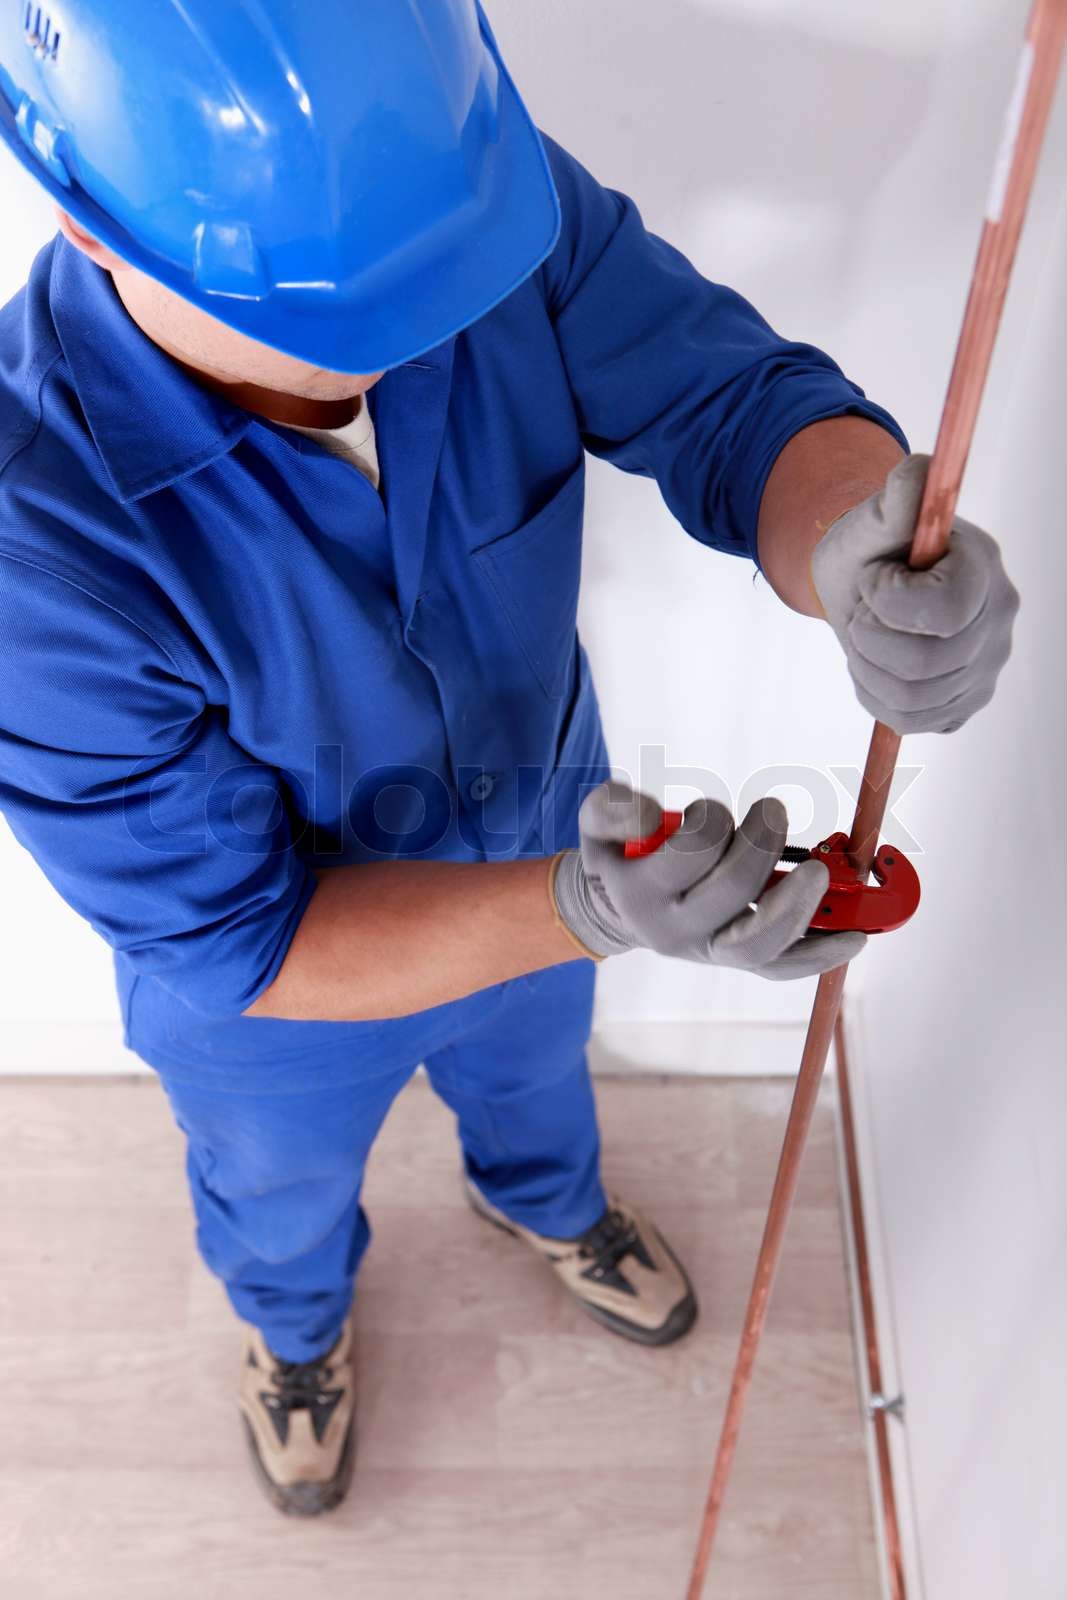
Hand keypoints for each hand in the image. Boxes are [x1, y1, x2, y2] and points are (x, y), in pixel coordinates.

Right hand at [552, 781, 865, 977]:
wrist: (619, 909)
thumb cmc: (624, 854)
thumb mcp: (598, 823)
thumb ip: (612, 808)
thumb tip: (652, 817)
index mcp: (641, 894)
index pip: (690, 854)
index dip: (711, 822)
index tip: (709, 810)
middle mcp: (676, 931)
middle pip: (732, 891)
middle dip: (761, 843)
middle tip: (772, 811)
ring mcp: (711, 951)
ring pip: (761, 941)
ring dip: (798, 902)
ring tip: (821, 869)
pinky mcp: (739, 961)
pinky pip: (784, 967)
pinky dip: (823, 953)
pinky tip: (858, 935)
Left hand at [811, 453, 1018, 734]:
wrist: (865, 586)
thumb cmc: (868, 549)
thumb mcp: (871, 518)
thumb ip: (897, 495)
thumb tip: (917, 469)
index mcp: (982, 566)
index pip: (946, 610)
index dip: (891, 603)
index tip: (873, 582)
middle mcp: (998, 620)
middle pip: (924, 663)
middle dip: (870, 638)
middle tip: (862, 611)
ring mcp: (986, 667)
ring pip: (912, 698)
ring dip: (867, 668)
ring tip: (866, 636)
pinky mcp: (964, 703)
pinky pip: (911, 721)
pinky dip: (876, 696)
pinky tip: (877, 665)